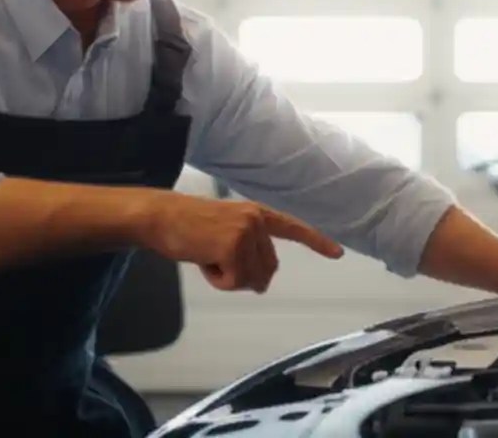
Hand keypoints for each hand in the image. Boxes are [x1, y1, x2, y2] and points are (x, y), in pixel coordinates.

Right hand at [144, 194, 343, 293]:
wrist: (161, 216)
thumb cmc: (188, 227)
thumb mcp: (225, 233)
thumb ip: (249, 251)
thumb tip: (263, 283)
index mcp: (257, 214)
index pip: (293, 228)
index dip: (316, 242)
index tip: (337, 253)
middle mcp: (257, 220)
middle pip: (267, 270)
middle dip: (243, 276)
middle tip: (216, 261)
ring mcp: (246, 231)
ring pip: (249, 278)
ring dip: (227, 278)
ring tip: (207, 255)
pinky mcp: (232, 245)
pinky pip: (233, 281)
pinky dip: (217, 280)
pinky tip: (203, 259)